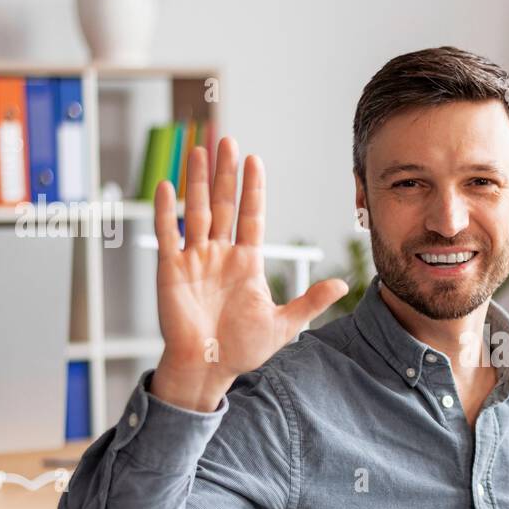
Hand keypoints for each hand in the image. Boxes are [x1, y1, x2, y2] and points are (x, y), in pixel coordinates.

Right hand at [150, 137, 347, 410]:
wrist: (209, 368)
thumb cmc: (243, 349)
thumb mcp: (285, 324)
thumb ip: (311, 301)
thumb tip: (342, 284)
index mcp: (247, 263)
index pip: (251, 216)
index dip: (253, 188)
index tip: (255, 160)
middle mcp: (220, 255)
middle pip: (224, 205)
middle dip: (226, 174)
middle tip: (228, 141)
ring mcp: (194, 260)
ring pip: (196, 211)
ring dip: (198, 181)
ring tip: (200, 151)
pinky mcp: (171, 270)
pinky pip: (167, 234)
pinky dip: (166, 211)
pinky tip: (167, 186)